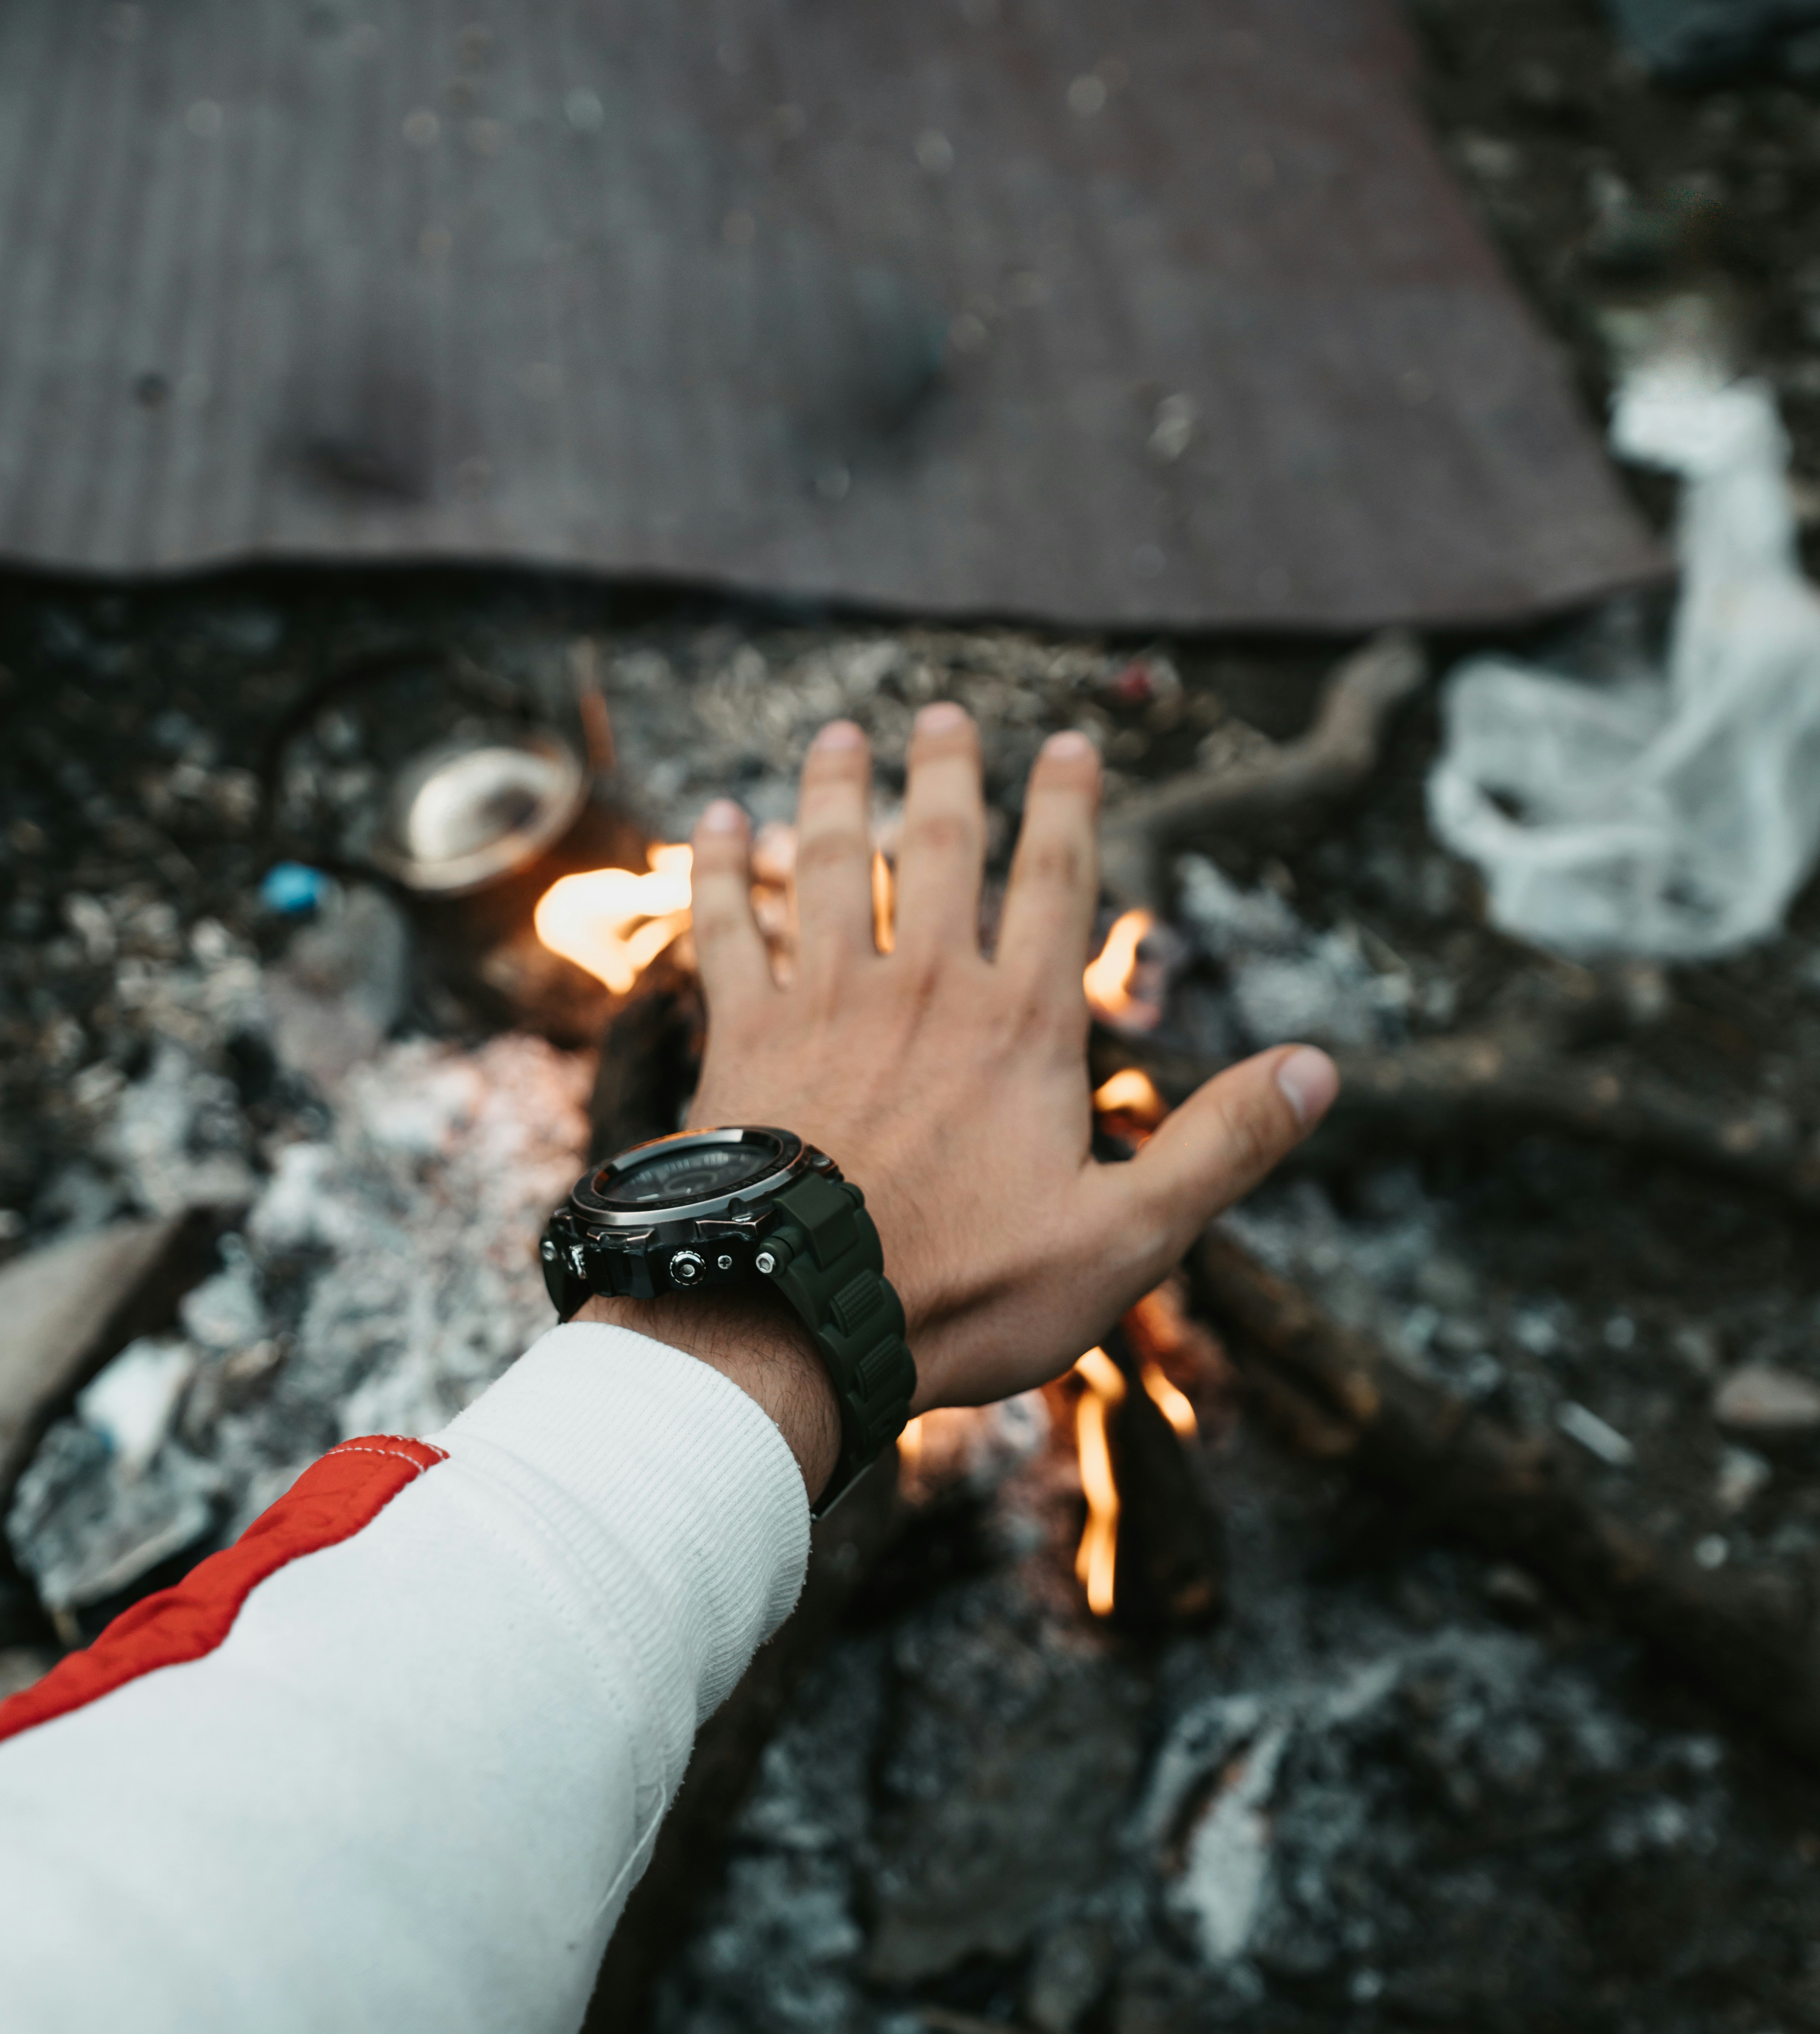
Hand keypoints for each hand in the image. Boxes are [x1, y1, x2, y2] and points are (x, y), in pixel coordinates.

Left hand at [582, 702, 1335, 1491]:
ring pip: (827, 866)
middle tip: (943, 715)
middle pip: (936, 850)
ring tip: (838, 738)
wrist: (804, 1318)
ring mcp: (824, 1005)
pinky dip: (718, 871)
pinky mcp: (742, 1038)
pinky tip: (714, 822)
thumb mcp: (1125, 1237)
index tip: (1070, 746)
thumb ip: (1223, 1147)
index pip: (1054, 884)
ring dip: (833, 796)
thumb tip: (1319, 1070)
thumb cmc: (967, 1290)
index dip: (1066, 808)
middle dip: (945, 774)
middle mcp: (923, 990)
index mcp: (1020, 1026)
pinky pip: (726, 930)